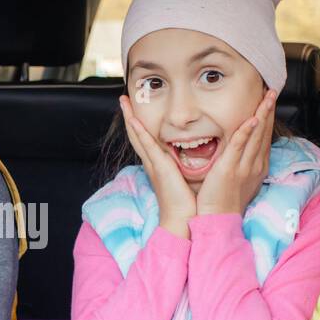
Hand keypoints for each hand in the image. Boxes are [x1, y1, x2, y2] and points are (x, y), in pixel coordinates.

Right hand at [120, 93, 195, 237]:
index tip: (135, 110)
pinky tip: (133, 119)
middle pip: (137, 135)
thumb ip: (187, 167)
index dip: (140, 125)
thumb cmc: (188, 204)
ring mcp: (154, 164)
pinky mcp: (159, 167)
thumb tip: (195, 157)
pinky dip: (139, 132)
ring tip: (123, 102)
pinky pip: (147, 145)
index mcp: (159, 166)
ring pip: (138, 136)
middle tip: (123, 100)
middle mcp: (153, 163)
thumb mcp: (185, 180)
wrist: (183, 220)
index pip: (147, 140)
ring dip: (129, 118)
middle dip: (129, 117)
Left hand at [196, 88, 275, 215]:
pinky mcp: (230, 169)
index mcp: (257, 166)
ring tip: (267, 96)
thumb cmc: (224, 201)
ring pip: (256, 135)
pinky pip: (240, 146)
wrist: (218, 219)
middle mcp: (255, 164)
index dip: (267, 117)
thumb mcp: (239, 179)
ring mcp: (244, 167)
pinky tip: (252, 119)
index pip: (264, 136)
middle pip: (264, 132)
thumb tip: (239, 148)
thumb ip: (240, 162)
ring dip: (262, 114)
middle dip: (269, 109)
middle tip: (272, 89)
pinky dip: (246, 132)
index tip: (269, 100)